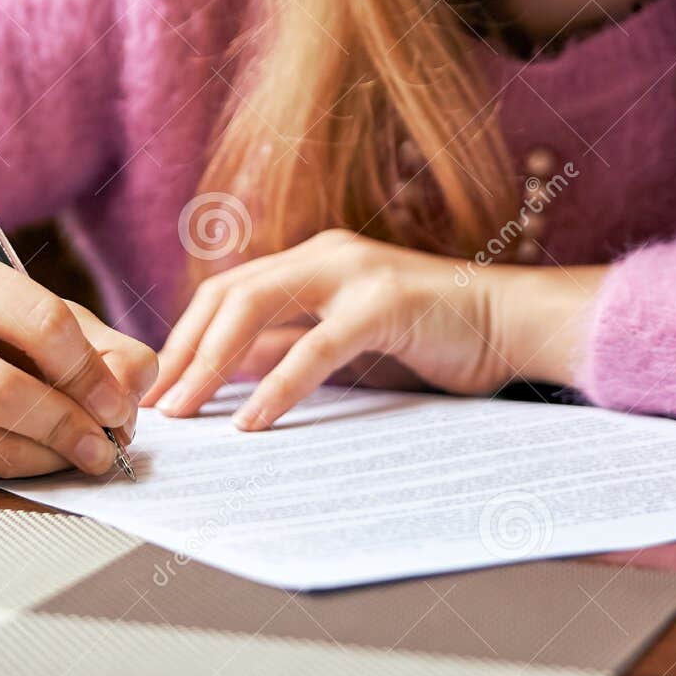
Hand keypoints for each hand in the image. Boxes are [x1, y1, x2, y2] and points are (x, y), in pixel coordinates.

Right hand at [0, 242, 156, 477]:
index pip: (38, 323)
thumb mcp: (40, 312)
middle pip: (0, 391)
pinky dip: (15, 469)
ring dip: (47, 457)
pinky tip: (37, 456)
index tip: (119, 405)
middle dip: (66, 425)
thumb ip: (101, 345)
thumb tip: (132, 388)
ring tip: (80, 454)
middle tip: (105, 446)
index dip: (89, 372)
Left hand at [143, 230, 605, 429]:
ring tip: (188, 410)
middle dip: (184, 349)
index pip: (226, 290)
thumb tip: (225, 369)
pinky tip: (252, 420)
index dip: (185, 335)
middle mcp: (324, 255)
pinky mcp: (384, 302)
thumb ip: (288, 344)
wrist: (516, 325)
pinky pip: (313, 346)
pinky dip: (276, 385)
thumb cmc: (433, 337)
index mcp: (311, 259)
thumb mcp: (343, 342)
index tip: (159, 383)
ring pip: (255, 306)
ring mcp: (354, 272)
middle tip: (159, 402)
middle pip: (228, 293)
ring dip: (212, 363)